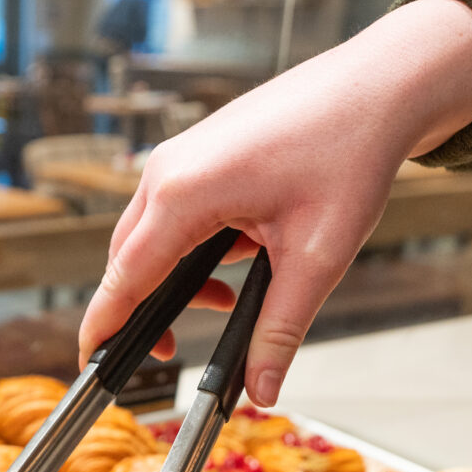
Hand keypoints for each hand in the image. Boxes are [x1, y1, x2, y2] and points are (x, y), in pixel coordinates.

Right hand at [77, 0, 471, 406]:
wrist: (381, 84)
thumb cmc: (351, 149)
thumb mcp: (317, 256)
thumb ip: (280, 328)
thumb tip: (261, 387)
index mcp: (184, 193)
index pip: (123, 278)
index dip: (103, 327)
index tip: (91, 364)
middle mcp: (169, 170)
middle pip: (128, 260)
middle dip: (148, 308)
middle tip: (174, 347)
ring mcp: (180, 155)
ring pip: (151, 236)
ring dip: (178, 277)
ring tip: (229, 300)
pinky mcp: (198, 151)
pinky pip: (173, 211)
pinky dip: (194, 247)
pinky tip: (241, 256)